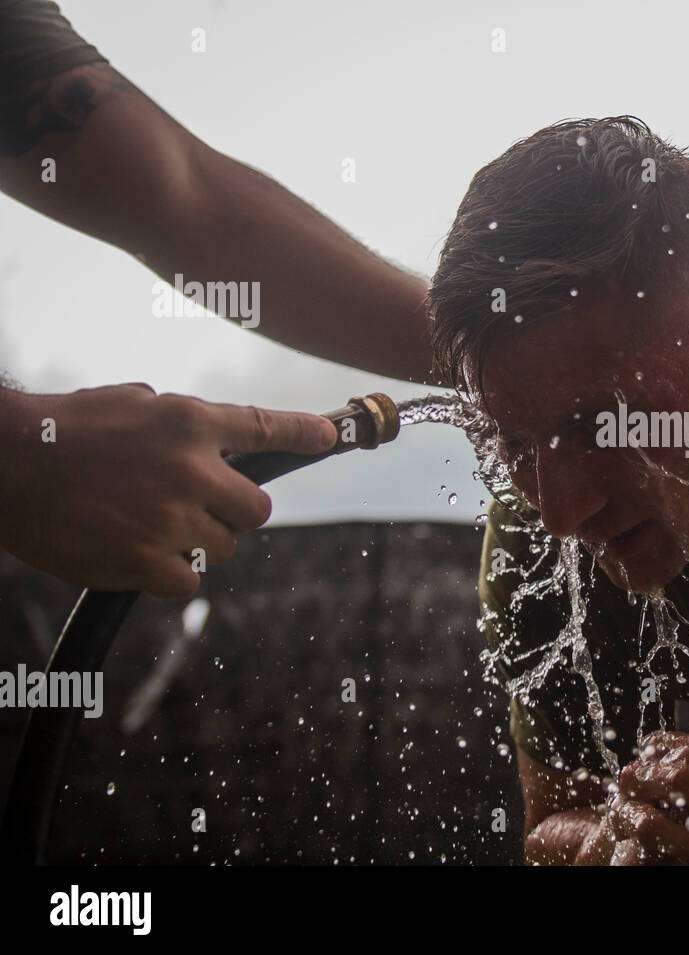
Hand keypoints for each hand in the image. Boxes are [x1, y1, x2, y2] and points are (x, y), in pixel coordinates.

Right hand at [0, 383, 335, 595]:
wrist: (4, 466)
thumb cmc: (62, 430)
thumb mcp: (131, 403)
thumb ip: (181, 422)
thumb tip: (214, 437)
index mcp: (189, 422)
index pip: (267, 428)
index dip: (306, 434)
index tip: (330, 437)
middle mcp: (191, 469)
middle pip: (258, 509)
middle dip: (237, 512)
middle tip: (204, 509)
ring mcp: (172, 519)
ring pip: (223, 546)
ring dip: (198, 542)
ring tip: (149, 526)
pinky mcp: (146, 562)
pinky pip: (188, 580)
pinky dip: (170, 574)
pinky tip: (138, 555)